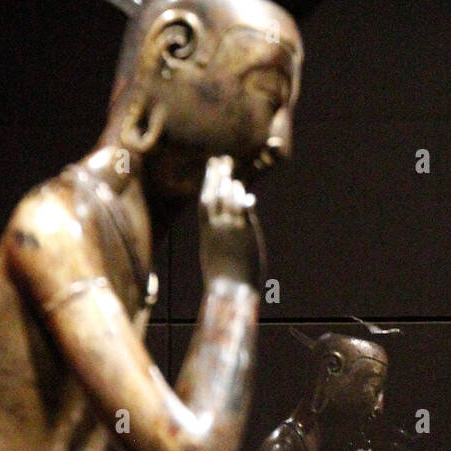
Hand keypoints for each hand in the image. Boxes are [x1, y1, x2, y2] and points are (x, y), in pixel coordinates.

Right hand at [199, 155, 264, 289]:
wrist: (230, 290)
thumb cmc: (222, 279)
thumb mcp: (214, 254)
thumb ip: (218, 236)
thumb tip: (221, 228)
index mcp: (206, 232)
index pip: (205, 201)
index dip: (208, 182)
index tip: (210, 169)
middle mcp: (216, 227)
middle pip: (216, 194)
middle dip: (218, 175)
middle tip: (222, 160)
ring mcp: (230, 228)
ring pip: (230, 199)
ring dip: (232, 185)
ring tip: (234, 175)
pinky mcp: (245, 233)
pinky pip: (244, 210)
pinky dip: (244, 199)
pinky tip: (245, 194)